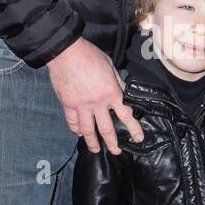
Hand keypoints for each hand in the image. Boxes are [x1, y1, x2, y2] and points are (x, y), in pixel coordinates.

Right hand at [47, 37, 144, 152]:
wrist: (65, 52)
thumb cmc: (89, 55)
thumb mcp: (110, 66)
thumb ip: (117, 82)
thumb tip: (124, 92)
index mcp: (111, 92)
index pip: (126, 115)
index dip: (134, 128)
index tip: (138, 138)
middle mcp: (97, 103)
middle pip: (107, 128)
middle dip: (112, 143)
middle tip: (116, 152)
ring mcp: (81, 105)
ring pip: (88, 130)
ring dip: (92, 142)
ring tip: (96, 150)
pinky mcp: (67, 104)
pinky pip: (72, 122)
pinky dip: (76, 129)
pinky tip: (79, 133)